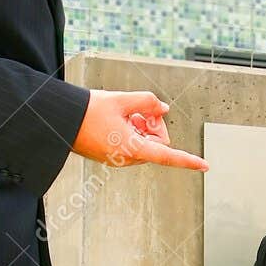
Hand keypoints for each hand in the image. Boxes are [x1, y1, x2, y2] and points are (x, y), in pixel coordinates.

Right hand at [72, 90, 207, 170]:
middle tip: (140, 110)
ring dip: (142, 126)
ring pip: (145, 143)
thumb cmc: (87, 112)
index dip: (188, 160)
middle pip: (158, 144)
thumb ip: (148, 102)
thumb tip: (164, 109)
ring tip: (126, 113)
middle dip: (155, 126)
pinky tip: (118, 118)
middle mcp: (127, 159)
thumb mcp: (121, 99)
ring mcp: (118, 159)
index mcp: (132, 149)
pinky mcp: (111, 155)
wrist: (59, 121)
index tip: (205, 165)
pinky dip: (132, 130)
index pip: (168, 156)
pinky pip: (132, 144)